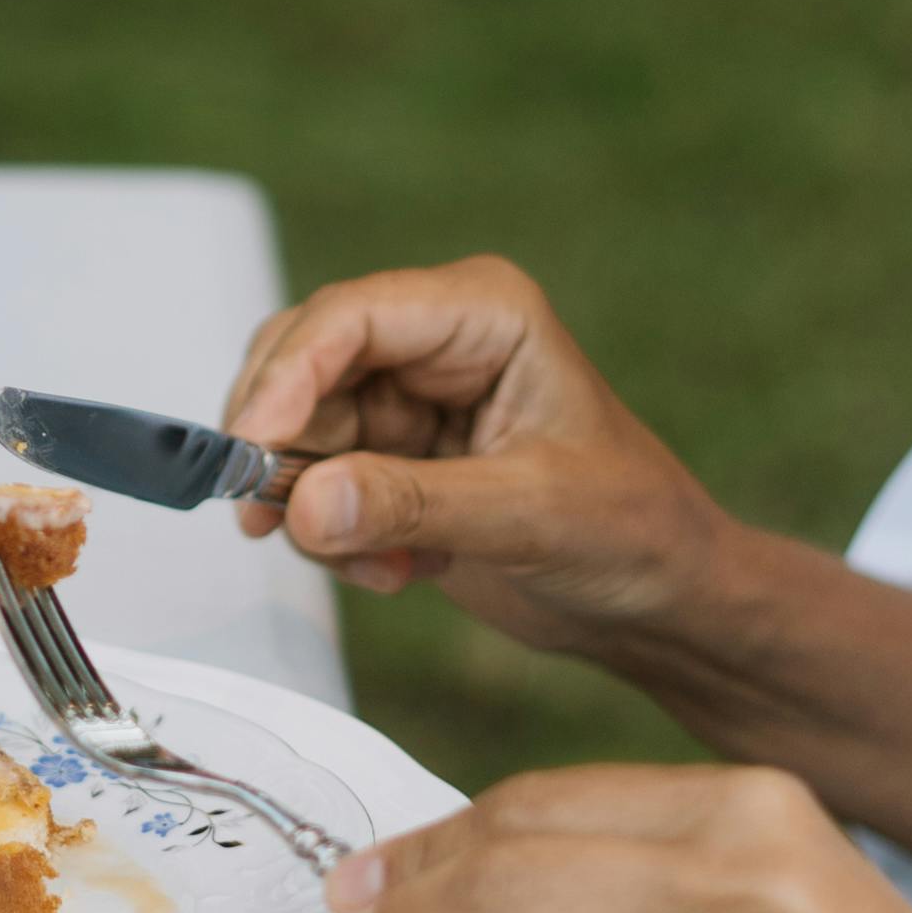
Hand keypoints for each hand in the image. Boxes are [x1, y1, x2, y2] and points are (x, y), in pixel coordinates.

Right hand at [225, 255, 720, 654]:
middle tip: (274, 520)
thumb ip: (413, 507)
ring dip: (315, 511)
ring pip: (295, 435)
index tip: (252, 450)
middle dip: (284, 451)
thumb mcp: (529, 516)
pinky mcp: (388, 460)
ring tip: (383, 566)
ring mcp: (405, 403)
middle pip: (300, 368)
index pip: (349, 318)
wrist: (659, 598)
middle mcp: (433, 343)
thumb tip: (305, 504)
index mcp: (483, 314)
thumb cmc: (633, 530)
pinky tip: (400, 573)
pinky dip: (335, 538)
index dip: (286, 380)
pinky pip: (313, 487)